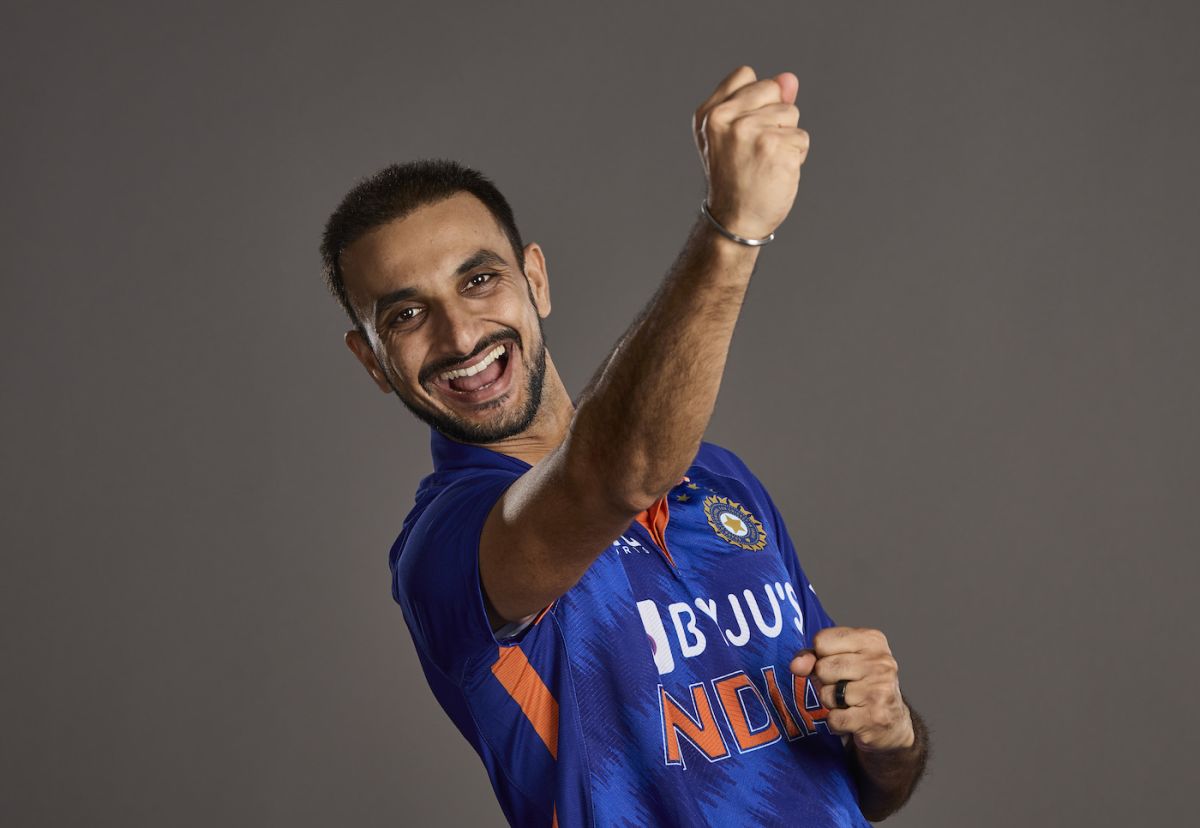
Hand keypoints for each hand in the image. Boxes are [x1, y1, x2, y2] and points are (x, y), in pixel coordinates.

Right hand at [692, 65, 810, 239]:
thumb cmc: (737, 178)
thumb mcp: (736, 135)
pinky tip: (776, 172)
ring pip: (791, 113)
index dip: (756, 99)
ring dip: (787, 138)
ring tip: (766, 162)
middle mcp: (723, 118)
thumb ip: (761, 101)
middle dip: (775, 117)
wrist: (735, 221)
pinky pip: (801, 137)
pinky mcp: (773, 146)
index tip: (744, 131)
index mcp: (708, 113)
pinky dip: (796, 156)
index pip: (745, 75)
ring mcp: (748, 131)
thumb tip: (790, 78)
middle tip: (756, 150)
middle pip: (773, 89)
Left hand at [789, 626, 914, 752]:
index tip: (838, 665)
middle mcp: (881, 662)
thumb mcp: (838, 661)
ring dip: (832, 703)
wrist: (892, 723)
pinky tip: (854, 719)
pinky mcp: (876, 717)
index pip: (822, 640)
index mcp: (872, 640)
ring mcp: (880, 689)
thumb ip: (812, 656)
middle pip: (823, 668)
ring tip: (850, 703)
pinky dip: (837, 723)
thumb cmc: (860, 686)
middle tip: (845, 687)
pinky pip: (834, 719)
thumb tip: (796, 665)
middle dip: (826, 682)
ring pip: (827, 694)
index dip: (822, 657)